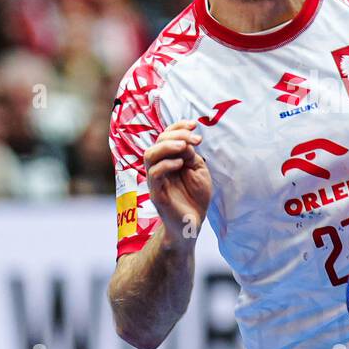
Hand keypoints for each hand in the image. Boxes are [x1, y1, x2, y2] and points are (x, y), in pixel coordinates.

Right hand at [144, 119, 212, 241]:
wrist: (193, 224)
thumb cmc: (195, 197)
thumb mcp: (198, 171)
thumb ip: (191, 156)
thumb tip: (186, 143)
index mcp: (168, 160)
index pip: (165, 136)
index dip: (177, 126)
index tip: (194, 124)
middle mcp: (159, 168)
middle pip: (157, 142)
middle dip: (176, 134)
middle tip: (195, 138)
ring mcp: (156, 180)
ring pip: (150, 155)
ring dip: (168, 146)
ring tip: (185, 146)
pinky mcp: (156, 193)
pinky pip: (154, 174)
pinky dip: (166, 165)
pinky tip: (181, 164)